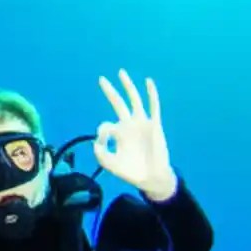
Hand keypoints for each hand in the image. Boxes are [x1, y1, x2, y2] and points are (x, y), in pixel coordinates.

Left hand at [94, 69, 177, 201]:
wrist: (151, 177)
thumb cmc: (131, 171)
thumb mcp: (109, 164)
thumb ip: (99, 153)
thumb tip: (97, 140)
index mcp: (118, 133)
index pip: (105, 125)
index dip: (101, 133)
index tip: (102, 144)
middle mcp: (129, 125)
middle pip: (118, 103)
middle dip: (110, 91)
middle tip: (101, 79)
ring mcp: (142, 123)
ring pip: (134, 100)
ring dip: (128, 86)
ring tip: (121, 73)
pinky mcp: (154, 125)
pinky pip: (153, 106)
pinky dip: (151, 94)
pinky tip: (148, 82)